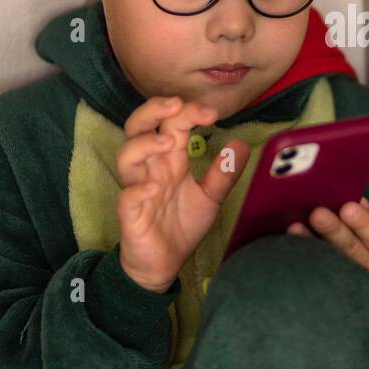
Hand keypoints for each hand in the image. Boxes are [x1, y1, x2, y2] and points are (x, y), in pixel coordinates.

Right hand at [115, 96, 250, 291]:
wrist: (164, 264)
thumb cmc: (181, 224)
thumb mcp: (210, 196)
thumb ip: (224, 172)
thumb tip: (241, 143)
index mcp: (170, 160)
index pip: (172, 124)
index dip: (188, 112)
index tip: (213, 114)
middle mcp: (151, 168)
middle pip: (138, 128)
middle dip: (153, 111)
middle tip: (175, 104)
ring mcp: (137, 188)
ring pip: (126, 157)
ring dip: (144, 144)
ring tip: (168, 142)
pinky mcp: (130, 214)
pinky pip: (127, 197)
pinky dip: (137, 189)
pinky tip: (153, 187)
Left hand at [287, 196, 368, 280]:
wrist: (334, 286)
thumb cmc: (344, 242)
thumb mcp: (356, 230)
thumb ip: (355, 214)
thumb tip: (353, 198)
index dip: (363, 222)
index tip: (348, 207)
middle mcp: (366, 269)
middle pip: (351, 249)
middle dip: (334, 229)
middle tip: (317, 213)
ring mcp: (344, 284)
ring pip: (329, 264)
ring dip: (312, 243)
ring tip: (295, 227)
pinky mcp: (324, 292)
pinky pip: (310, 275)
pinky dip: (298, 257)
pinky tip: (286, 244)